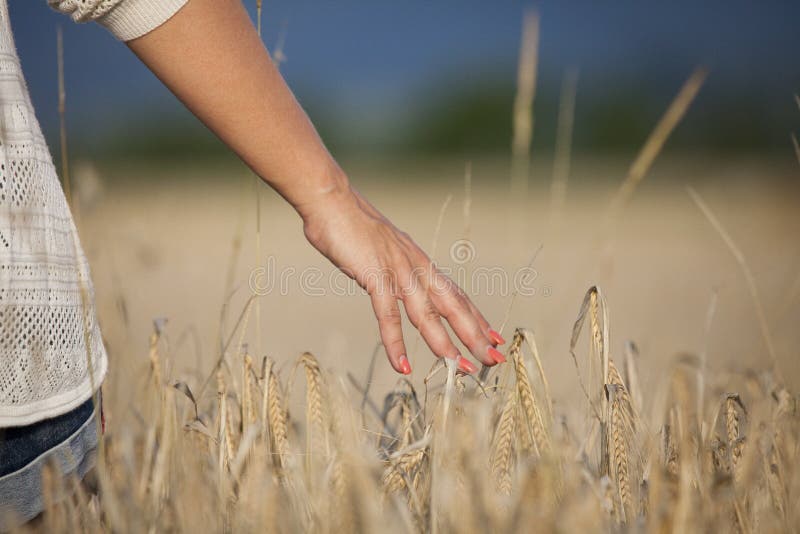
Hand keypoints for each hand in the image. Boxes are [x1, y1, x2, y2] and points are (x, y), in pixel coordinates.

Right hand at [301, 183, 506, 374]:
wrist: (330, 199)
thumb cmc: (349, 222)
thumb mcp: (380, 248)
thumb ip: (389, 266)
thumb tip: (388, 282)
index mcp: (418, 261)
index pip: (454, 294)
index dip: (475, 317)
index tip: (494, 337)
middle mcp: (415, 266)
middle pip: (452, 306)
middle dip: (474, 334)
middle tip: (495, 359)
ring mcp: (396, 270)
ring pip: (426, 314)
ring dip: (444, 344)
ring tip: (461, 369)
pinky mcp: (374, 275)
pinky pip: (388, 315)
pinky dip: (395, 342)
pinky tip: (402, 365)